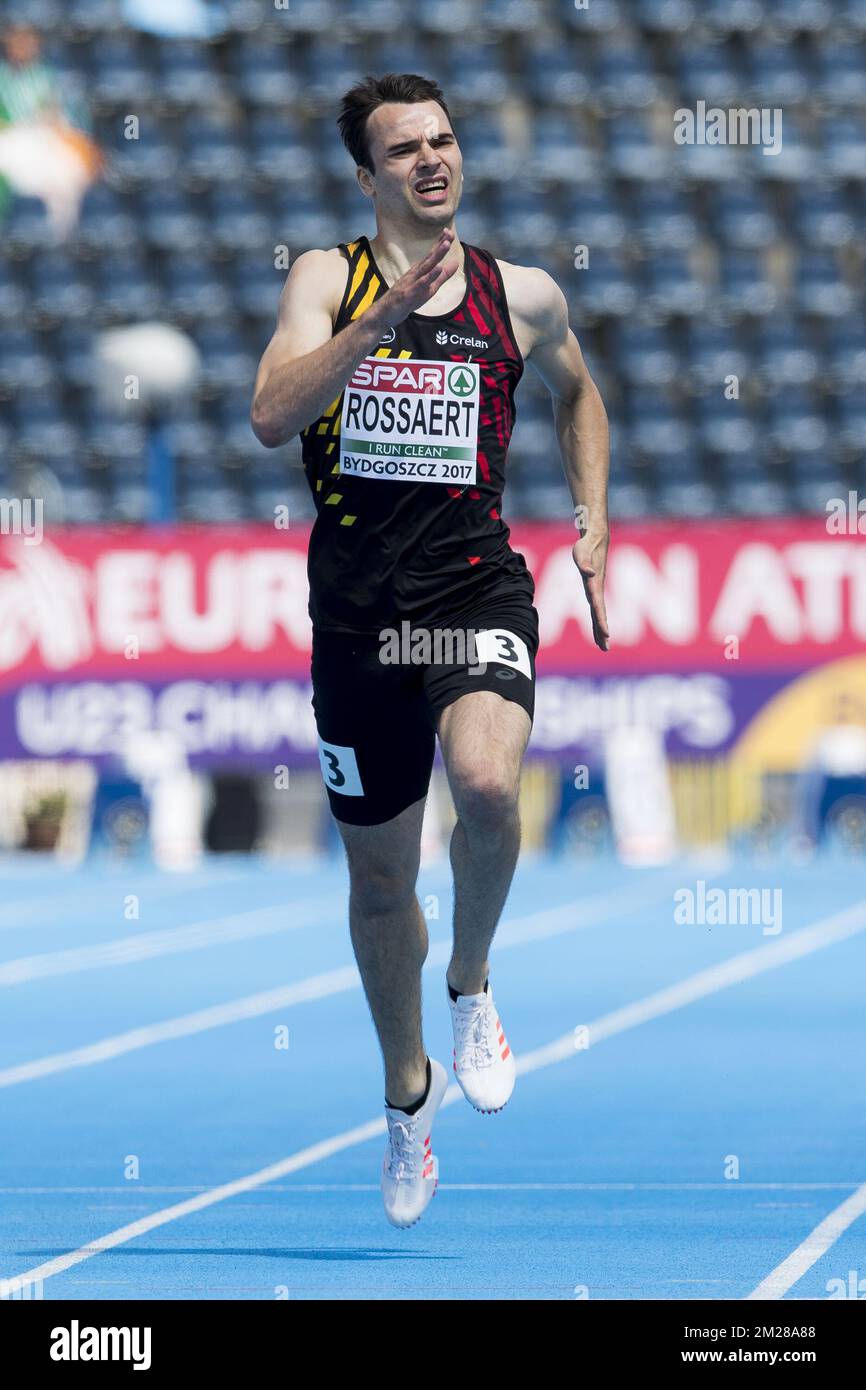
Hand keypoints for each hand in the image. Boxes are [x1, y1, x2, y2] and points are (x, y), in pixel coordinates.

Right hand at [372, 229, 459, 328]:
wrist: (384, 313)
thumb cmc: (407, 299)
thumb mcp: (429, 288)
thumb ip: (442, 276)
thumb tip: (456, 262)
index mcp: (420, 271)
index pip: (432, 255)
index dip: (441, 243)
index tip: (449, 231)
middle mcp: (415, 273)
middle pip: (430, 257)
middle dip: (440, 245)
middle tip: (449, 232)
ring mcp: (411, 282)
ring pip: (426, 267)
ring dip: (436, 255)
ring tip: (446, 244)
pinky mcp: (409, 293)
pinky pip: (420, 283)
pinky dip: (429, 276)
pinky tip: (438, 268)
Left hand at [573, 530, 609, 651]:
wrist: (596, 539)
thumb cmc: (586, 545)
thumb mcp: (581, 552)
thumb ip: (584, 563)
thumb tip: (588, 573)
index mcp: (595, 584)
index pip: (598, 606)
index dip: (602, 620)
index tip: (606, 633)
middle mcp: (597, 590)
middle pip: (600, 615)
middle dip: (602, 632)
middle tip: (605, 648)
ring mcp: (596, 590)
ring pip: (599, 614)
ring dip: (601, 630)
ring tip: (603, 646)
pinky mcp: (594, 589)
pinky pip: (596, 609)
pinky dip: (598, 620)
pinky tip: (598, 630)